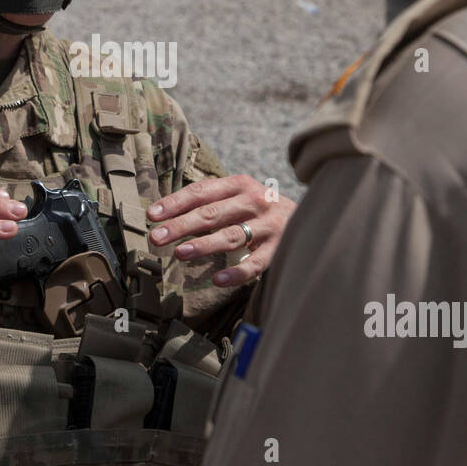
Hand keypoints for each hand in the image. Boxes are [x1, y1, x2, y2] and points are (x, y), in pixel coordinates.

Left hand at [146, 175, 295, 287]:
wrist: (314, 217)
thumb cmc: (261, 210)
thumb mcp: (240, 196)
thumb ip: (211, 202)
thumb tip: (166, 217)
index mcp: (240, 184)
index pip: (201, 192)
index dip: (175, 202)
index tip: (152, 215)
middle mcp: (256, 201)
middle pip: (212, 213)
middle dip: (181, 225)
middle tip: (156, 237)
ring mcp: (270, 225)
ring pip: (231, 236)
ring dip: (204, 245)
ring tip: (180, 253)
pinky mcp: (281, 249)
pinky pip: (255, 264)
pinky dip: (236, 273)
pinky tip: (217, 280)